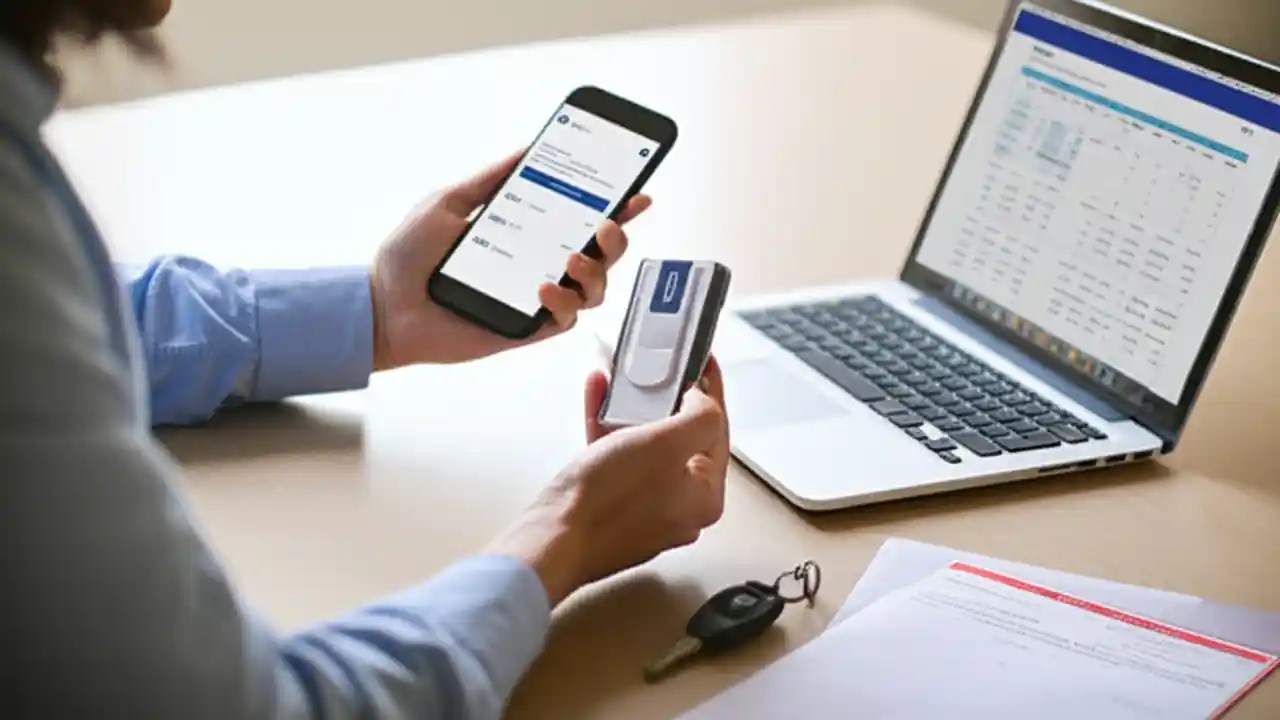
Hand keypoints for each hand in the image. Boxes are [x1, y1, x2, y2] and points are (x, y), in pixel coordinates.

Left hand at [369, 151, 651, 368]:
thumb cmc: (410, 257)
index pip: (583, 219)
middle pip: (603, 256)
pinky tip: (544, 289)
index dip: (618, 208)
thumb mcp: (449, 201)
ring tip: (572, 258)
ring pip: (596, 291)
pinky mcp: (528, 329)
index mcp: (529, 235)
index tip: (636, 192)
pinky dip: (563, 302)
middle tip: (605, 224)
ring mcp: (538, 300)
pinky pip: (567, 320)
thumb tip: (528, 146)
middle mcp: (541, 266)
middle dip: (617, 237)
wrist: (384, 304)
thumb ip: (492, 178)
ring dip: (595, 271)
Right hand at [487, 358, 729, 605]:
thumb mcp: (665, 444)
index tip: (704, 364)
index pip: (717, 432)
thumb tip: (705, 401)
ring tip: (621, 380)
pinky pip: (619, 458)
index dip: (712, 391)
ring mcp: (646, 509)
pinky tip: (598, 399)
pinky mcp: (613, 507)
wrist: (552, 539)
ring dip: (633, 408)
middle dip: (667, 398)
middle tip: (662, 371)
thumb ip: (699, 417)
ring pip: (646, 446)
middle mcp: (680, 507)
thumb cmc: (607, 500)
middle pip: (682, 439)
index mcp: (705, 496)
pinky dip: (610, 427)